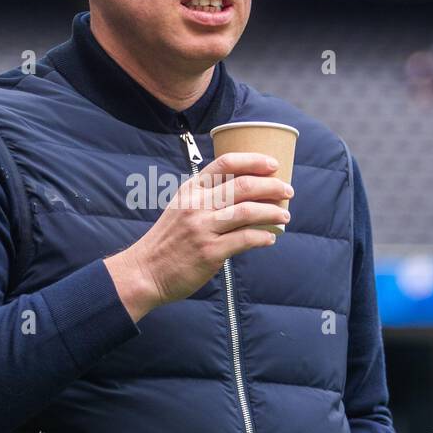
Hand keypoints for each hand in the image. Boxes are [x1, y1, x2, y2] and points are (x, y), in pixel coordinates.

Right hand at [105, 151, 292, 322]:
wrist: (145, 271)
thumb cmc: (168, 241)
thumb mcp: (180, 209)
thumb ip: (205, 198)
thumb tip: (244, 193)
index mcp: (190, 190)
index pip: (225, 163)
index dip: (253, 160)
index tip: (273, 164)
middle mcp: (197, 205)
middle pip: (243, 185)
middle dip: (272, 186)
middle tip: (287, 190)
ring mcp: (203, 228)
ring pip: (249, 211)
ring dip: (273, 212)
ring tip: (284, 215)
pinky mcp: (210, 252)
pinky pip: (246, 239)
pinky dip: (263, 237)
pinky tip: (269, 238)